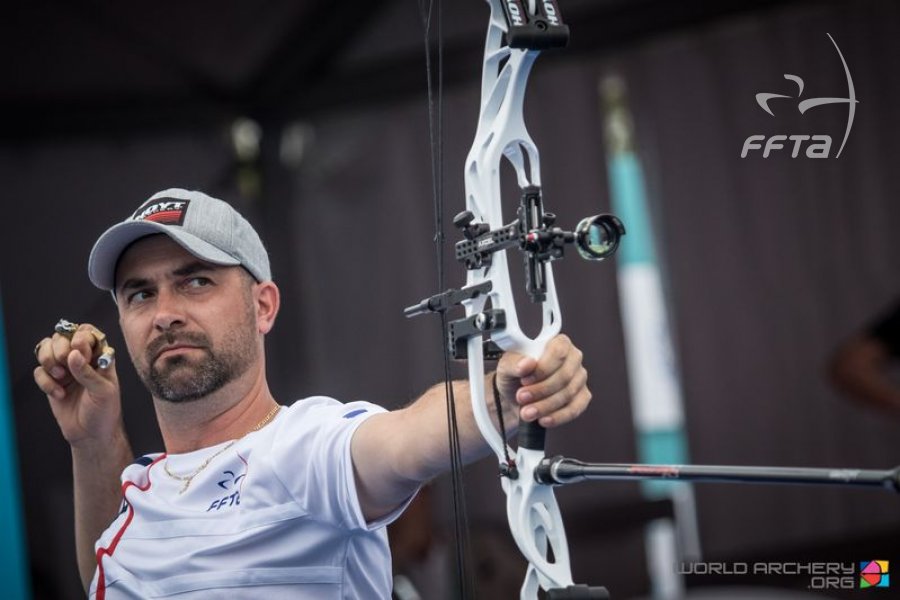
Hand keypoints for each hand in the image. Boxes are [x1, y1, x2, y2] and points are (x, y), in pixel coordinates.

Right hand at [33, 322, 122, 446]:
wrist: (91, 435)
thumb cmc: (105, 412)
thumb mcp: (104, 391)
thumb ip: (89, 372)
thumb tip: (74, 353)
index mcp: (100, 356)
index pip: (87, 332)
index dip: (80, 336)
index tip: (79, 349)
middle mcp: (82, 359)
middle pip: (62, 336)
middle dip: (60, 347)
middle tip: (66, 364)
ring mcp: (65, 369)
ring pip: (47, 348)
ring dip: (49, 360)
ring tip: (61, 376)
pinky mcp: (52, 382)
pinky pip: (39, 371)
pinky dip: (45, 382)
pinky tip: (59, 394)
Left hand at [496, 334, 590, 427]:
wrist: (516, 397)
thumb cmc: (515, 376)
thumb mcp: (506, 366)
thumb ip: (514, 363)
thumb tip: (527, 363)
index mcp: (557, 342)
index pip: (559, 351)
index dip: (543, 368)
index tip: (525, 379)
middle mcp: (573, 358)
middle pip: (564, 375)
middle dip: (541, 390)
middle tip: (521, 398)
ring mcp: (579, 378)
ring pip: (568, 394)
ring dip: (545, 406)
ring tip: (526, 412)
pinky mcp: (582, 397)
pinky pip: (575, 409)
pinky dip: (557, 416)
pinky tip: (543, 419)